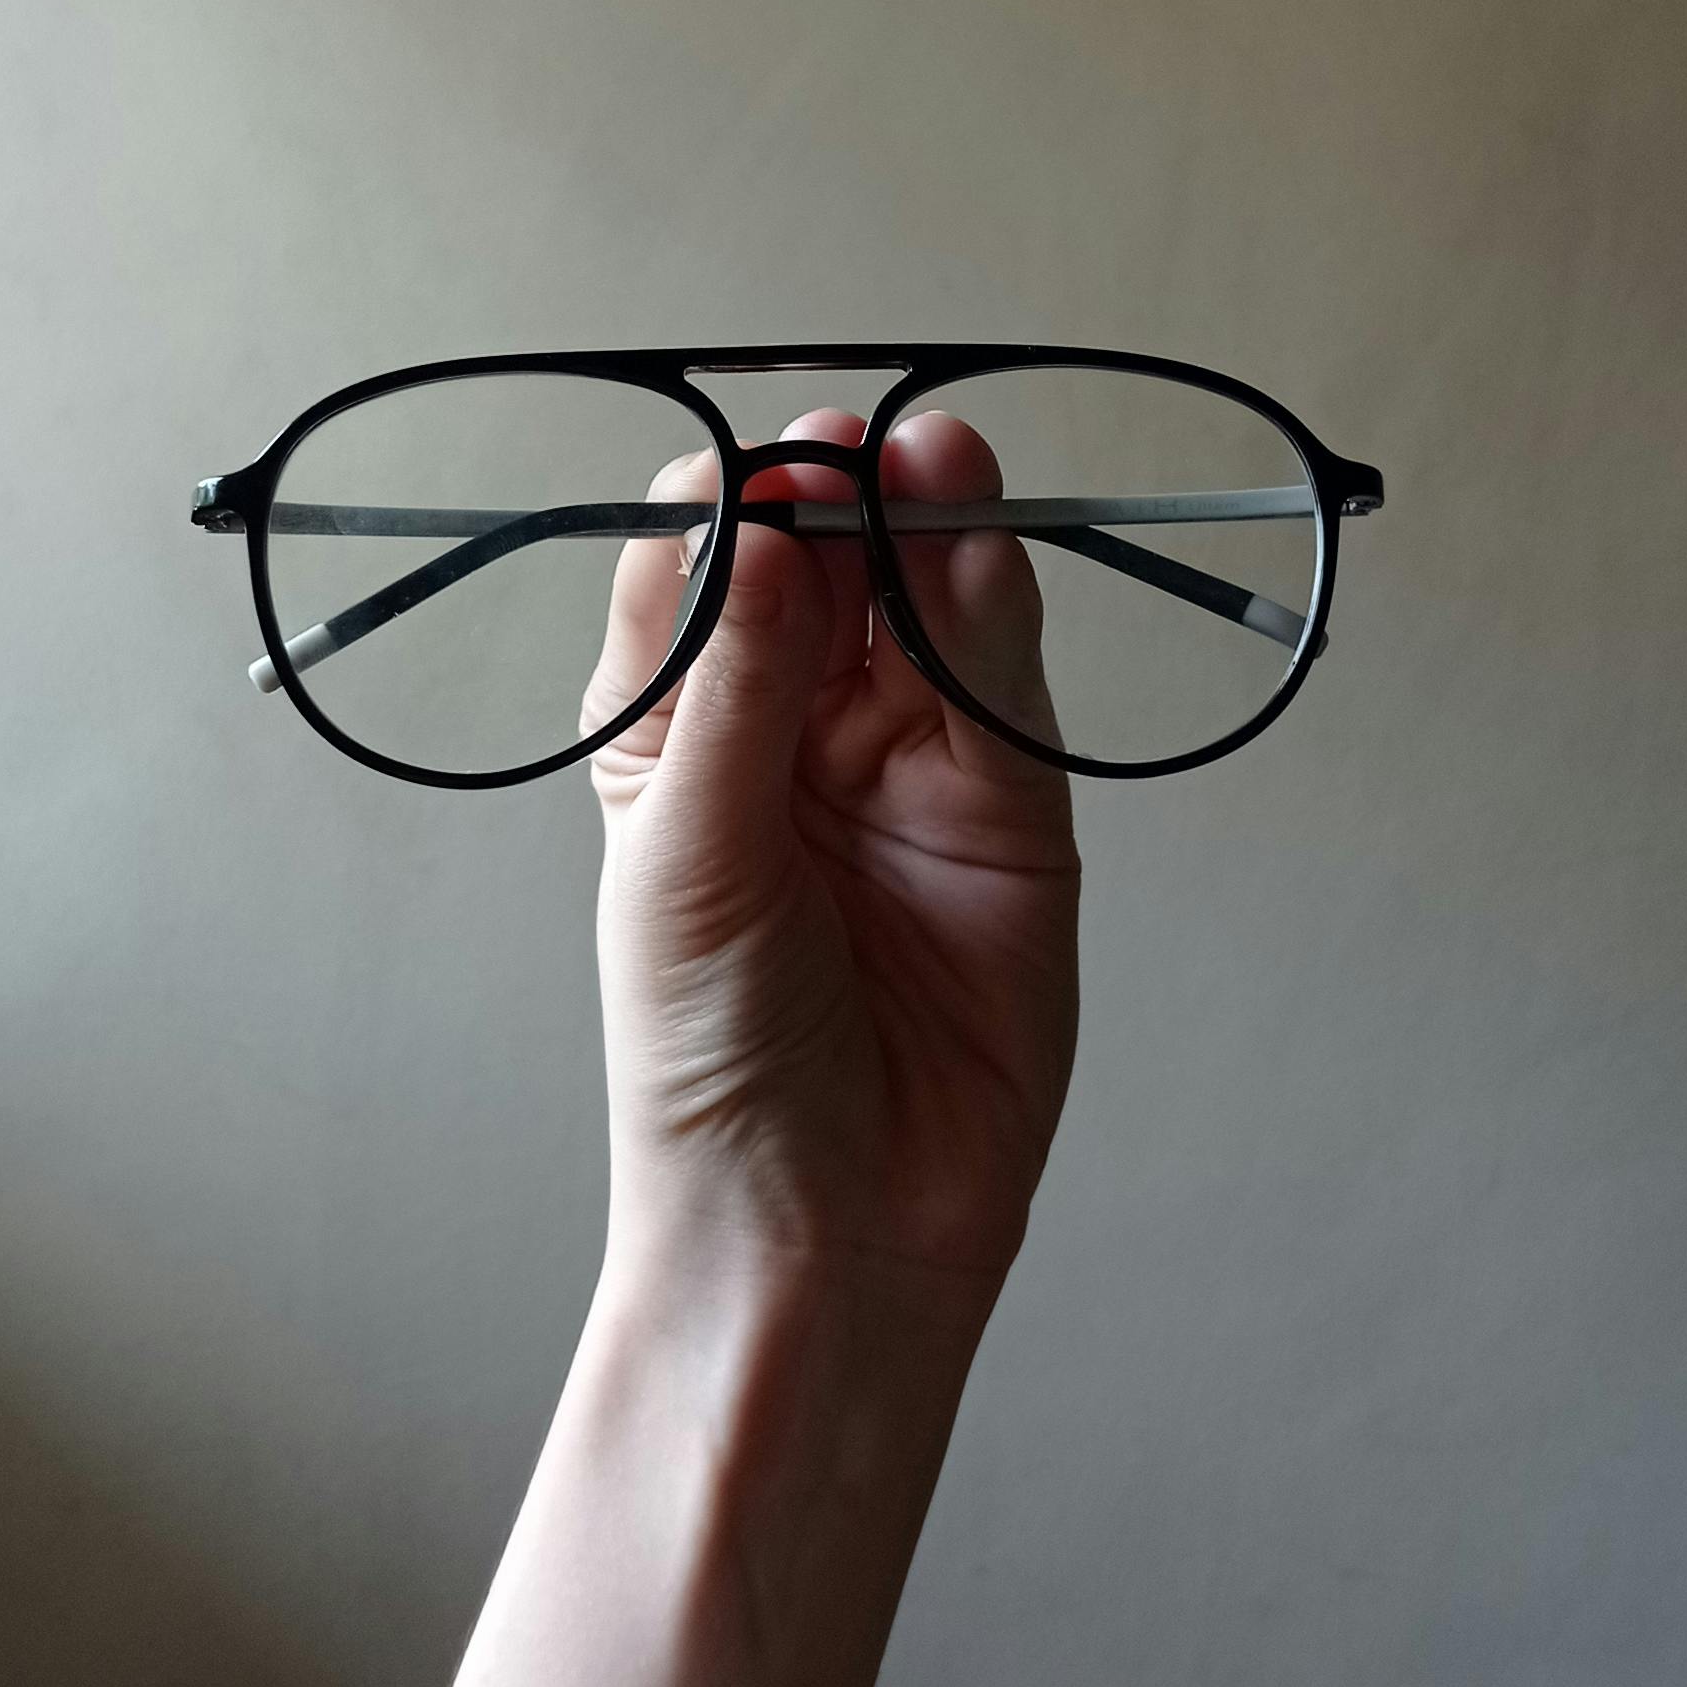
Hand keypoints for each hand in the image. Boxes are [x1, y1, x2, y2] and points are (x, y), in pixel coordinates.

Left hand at [585, 408, 1080, 1305]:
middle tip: (859, 451)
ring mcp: (906, 763)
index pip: (703, 573)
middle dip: (840, 497)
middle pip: (825, 567)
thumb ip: (736, 695)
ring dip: (931, 525)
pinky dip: (995, 610)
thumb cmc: (712, 1070)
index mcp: (676, 734)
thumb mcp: (689, 865)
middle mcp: (791, 732)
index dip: (732, 510)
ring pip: (922, 605)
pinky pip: (1003, 685)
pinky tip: (983, 547)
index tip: (757, 478)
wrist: (829, 1235)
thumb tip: (767, 533)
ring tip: (938, 458)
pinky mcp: (1009, 808)